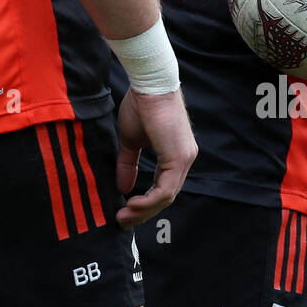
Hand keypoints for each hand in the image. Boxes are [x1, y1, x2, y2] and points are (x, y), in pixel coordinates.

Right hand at [114, 87, 196, 227]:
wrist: (149, 85)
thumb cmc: (141, 105)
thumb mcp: (131, 141)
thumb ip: (128, 164)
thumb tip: (122, 188)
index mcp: (175, 154)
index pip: (163, 187)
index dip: (144, 202)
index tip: (125, 210)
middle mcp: (184, 158)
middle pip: (166, 196)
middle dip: (143, 212)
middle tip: (123, 221)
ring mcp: (184, 158)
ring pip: (167, 196)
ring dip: (144, 210)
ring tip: (124, 215)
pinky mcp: (179, 157)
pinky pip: (166, 189)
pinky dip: (149, 200)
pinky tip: (133, 203)